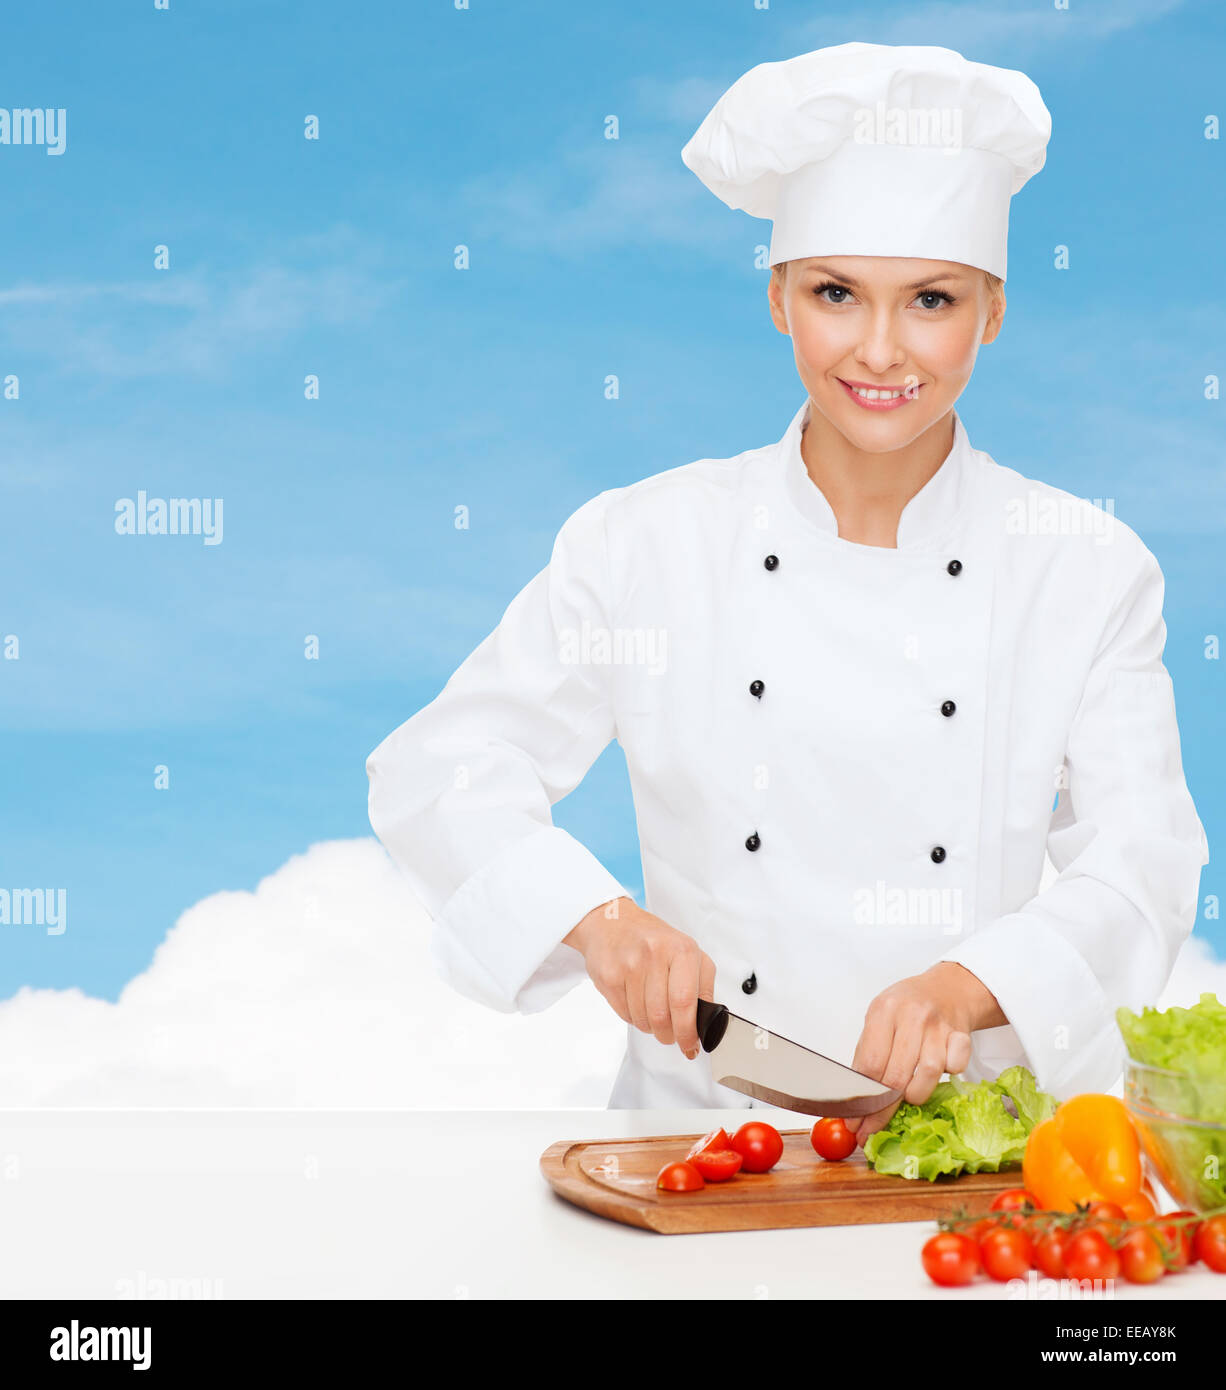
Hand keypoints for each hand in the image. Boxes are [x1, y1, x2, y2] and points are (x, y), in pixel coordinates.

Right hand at [563, 897, 715, 1058]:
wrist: (613, 922)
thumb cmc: (654, 940)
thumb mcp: (688, 953)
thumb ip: (702, 986)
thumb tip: (707, 1024)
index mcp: (681, 949)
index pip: (685, 1001)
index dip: (688, 1031)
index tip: (690, 1045)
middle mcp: (654, 954)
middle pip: (662, 1016)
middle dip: (669, 1035)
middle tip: (671, 1036)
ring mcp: (628, 965)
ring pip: (643, 1019)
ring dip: (650, 1027)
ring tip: (652, 1013)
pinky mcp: (608, 976)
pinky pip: (625, 1015)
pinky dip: (634, 1018)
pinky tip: (636, 1003)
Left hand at [843, 962, 1006, 1147]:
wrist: (947, 989)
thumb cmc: (907, 1008)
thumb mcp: (879, 1019)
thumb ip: (867, 1054)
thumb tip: (854, 1100)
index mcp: (884, 1010)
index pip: (870, 1064)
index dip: (862, 1099)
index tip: (855, 1121)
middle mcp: (912, 1016)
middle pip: (896, 1075)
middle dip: (882, 1110)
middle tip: (872, 1128)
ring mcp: (939, 1026)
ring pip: (928, 1075)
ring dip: (915, 1095)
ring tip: (907, 1097)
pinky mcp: (962, 1036)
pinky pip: (956, 1068)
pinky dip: (948, 1075)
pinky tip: (939, 1071)